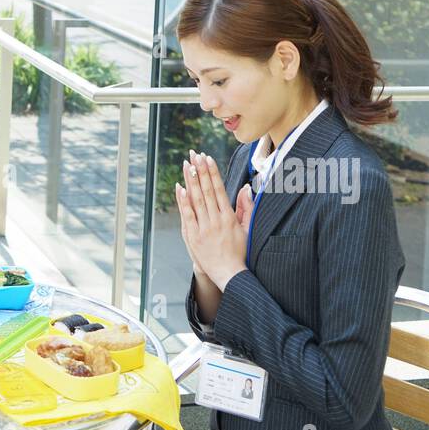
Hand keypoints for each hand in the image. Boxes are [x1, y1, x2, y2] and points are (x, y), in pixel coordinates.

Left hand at [176, 148, 250, 291]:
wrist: (230, 275)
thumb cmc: (240, 252)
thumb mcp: (248, 229)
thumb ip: (247, 207)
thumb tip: (246, 188)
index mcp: (229, 217)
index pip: (218, 189)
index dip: (212, 173)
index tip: (207, 158)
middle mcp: (215, 221)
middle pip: (206, 191)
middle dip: (200, 170)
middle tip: (195, 154)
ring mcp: (203, 228)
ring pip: (195, 200)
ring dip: (191, 180)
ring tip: (187, 164)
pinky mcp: (193, 237)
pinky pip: (187, 215)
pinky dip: (183, 201)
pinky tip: (180, 187)